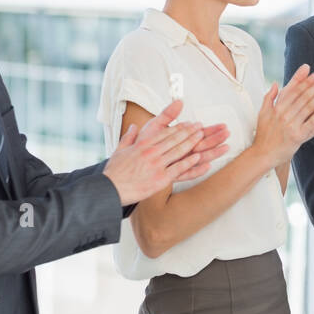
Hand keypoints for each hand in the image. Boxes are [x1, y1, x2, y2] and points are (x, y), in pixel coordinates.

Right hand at [103, 99, 229, 204]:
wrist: (110, 189)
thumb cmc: (114, 172)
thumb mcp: (119, 150)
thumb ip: (129, 137)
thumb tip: (134, 126)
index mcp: (142, 144)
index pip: (165, 133)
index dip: (179, 128)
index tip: (189, 124)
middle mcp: (151, 152)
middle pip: (174, 139)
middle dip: (189, 132)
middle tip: (201, 127)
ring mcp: (156, 165)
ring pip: (178, 151)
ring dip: (192, 143)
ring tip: (203, 137)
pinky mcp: (160, 179)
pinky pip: (178, 169)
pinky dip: (189, 163)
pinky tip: (198, 158)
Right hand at [251, 64, 313, 165]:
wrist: (263, 154)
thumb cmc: (264, 134)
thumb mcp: (262, 113)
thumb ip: (269, 97)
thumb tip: (275, 84)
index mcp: (277, 108)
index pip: (294, 90)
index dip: (305, 81)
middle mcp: (285, 115)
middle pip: (304, 97)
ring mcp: (292, 125)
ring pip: (311, 107)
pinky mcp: (299, 136)